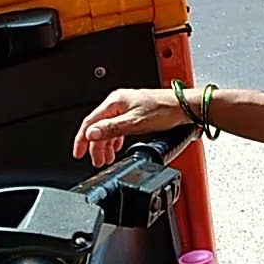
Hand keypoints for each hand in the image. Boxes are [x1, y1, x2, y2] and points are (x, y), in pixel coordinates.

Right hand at [72, 88, 191, 166]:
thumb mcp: (134, 123)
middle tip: (97, 161)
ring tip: (106, 159)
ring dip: (106, 145)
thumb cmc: (165, 110)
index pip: (90, 122)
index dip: (81, 139)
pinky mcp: (136, 112)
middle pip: (99, 127)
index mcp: (115, 101)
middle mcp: (119, 102)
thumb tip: (91, 134)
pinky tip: (117, 147)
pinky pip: (118, 127)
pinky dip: (115, 140)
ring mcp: (128, 107)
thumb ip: (111, 129)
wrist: (185, 107)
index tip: (78, 153)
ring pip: (109, 128)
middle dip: (96, 147)